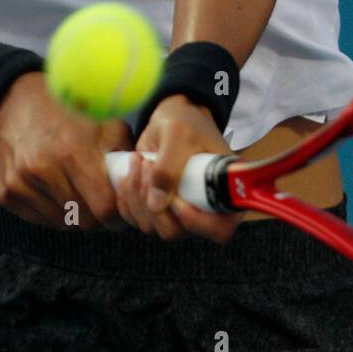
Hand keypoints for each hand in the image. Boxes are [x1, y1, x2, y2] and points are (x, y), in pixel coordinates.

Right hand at [0, 71, 131, 229]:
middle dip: (97, 216)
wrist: (15, 100)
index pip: (104, 207)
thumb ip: (123, 156)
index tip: (120, 211)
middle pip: (83, 220)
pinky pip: (40, 220)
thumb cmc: (67, 110)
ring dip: (75, 214)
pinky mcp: (5, 193)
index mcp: (71, 151)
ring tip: (79, 192)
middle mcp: (42, 169)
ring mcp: (20, 183)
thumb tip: (140, 187)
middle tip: (101, 202)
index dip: (117, 214)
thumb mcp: (104, 122)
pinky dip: (53, 213)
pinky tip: (57, 192)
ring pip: (62, 223)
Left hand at [113, 95, 242, 243]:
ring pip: (153, 227)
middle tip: (147, 166)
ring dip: (137, 196)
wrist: (171, 120)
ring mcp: (181, 214)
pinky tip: (128, 175)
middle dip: (154, 202)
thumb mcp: (178, 134)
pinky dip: (127, 200)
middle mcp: (204, 210)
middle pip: (177, 231)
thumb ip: (168, 167)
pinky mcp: (159, 211)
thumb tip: (156, 204)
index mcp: (225, 192)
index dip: (195, 221)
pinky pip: (137, 220)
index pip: (219, 228)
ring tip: (138, 162)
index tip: (176, 198)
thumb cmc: (186, 123)